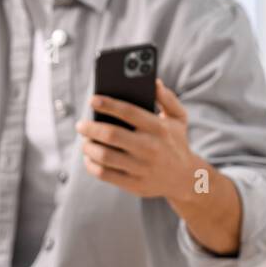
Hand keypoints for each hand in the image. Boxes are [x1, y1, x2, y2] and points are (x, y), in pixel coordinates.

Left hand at [74, 78, 198, 200]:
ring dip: (88, 147)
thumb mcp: (179, 118)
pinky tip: (89, 157)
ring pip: (104, 156)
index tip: (92, 100)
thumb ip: (167, 98)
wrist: (185, 178)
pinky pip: (105, 174)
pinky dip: (91, 165)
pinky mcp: (134, 184)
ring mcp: (142, 168)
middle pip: (111, 135)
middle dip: (90, 128)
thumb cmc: (176, 142)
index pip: (129, 112)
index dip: (108, 104)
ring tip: (85, 141)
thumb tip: (154, 82)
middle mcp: (150, 148)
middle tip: (81, 124)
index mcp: (159, 128)